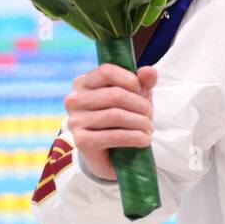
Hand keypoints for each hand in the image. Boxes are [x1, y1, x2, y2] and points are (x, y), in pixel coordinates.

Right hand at [64, 64, 157, 180]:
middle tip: (149, 115)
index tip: (142, 92)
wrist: (113, 153)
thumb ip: (144, 82)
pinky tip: (144, 140)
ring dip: (140, 122)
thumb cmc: (124, 116)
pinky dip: (135, 137)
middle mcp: (74, 100)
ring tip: (148, 128)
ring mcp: (75, 121)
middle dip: (140, 105)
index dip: (131, 81)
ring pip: (116, 116)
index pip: (107, 72)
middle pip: (115, 95)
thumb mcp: (136, 96)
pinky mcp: (81, 141)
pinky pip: (115, 136)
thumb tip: (149, 71)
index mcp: (83, 83)